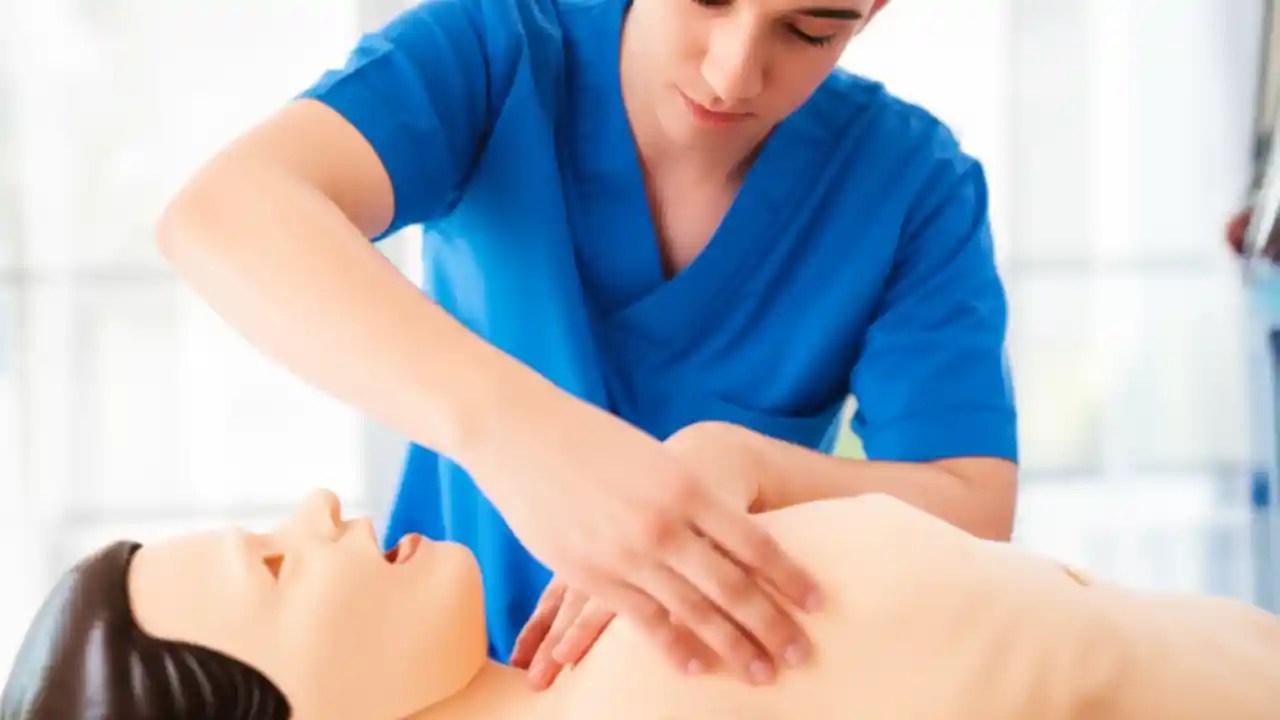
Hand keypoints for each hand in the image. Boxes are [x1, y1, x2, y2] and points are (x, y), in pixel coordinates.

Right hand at [465, 396, 821, 685]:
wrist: (521, 433)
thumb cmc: (593, 440)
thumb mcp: (654, 459)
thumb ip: (689, 497)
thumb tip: (726, 533)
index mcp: (687, 486)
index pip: (756, 542)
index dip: (791, 577)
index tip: (819, 603)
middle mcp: (664, 523)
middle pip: (733, 586)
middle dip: (772, 625)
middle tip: (801, 655)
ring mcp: (627, 552)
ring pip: (693, 611)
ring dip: (732, 646)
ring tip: (762, 672)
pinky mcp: (591, 574)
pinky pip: (643, 621)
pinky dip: (674, 647)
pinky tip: (697, 666)